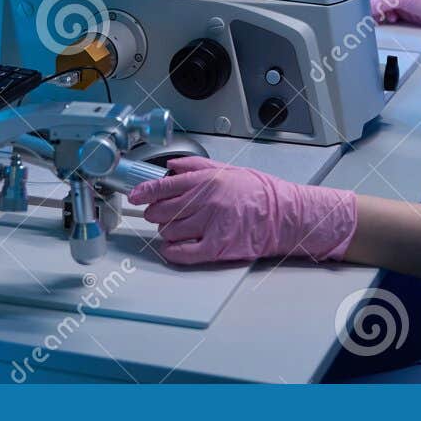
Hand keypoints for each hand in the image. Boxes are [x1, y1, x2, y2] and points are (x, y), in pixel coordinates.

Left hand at [127, 157, 356, 265]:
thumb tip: (171, 166)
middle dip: (155, 213)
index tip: (135, 195)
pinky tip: (172, 247)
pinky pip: (183, 253)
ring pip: (169, 231)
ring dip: (166, 231)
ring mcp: (210, 226)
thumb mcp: (228, 168)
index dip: (144, 192)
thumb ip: (196, 167)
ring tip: (176, 228)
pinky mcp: (217, 248)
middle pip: (162, 211)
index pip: (163, 187)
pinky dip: (172, 251)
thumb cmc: (260, 193)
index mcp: (207, 181)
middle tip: (159, 213)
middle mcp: (206, 202)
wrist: (285, 215)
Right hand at [369, 0, 420, 33]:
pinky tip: (393, 21)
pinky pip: (392, 17)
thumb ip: (382, 3)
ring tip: (386, 18)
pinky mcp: (408, 14)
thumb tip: (367, 7)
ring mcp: (404, 3)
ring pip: (384, 9)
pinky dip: (389, 20)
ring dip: (382, 15)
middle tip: (372, 15)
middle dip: (374, 7)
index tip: (359, 5)